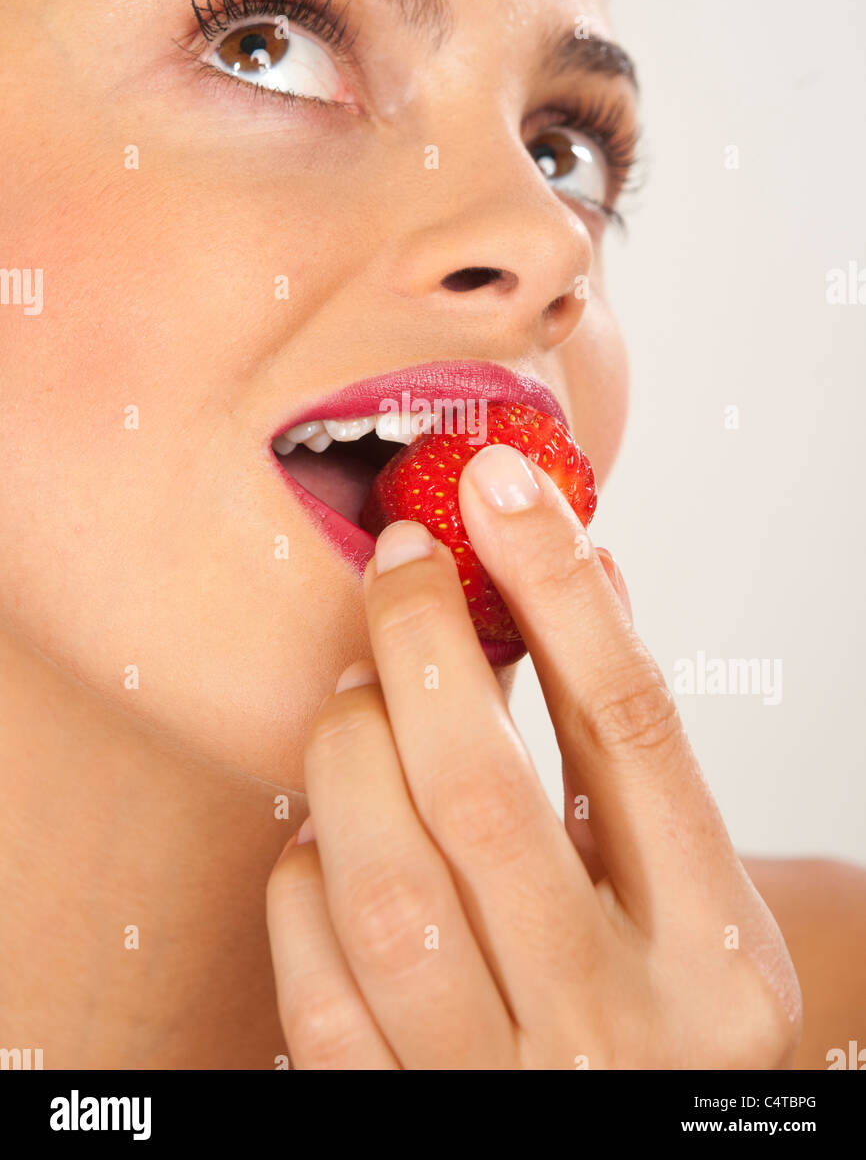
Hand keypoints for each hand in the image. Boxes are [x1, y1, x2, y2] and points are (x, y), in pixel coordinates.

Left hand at [266, 443, 801, 1068]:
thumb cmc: (663, 1007)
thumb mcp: (690, 895)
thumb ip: (632, 750)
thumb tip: (577, 568)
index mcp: (714, 956)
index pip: (632, 730)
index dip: (558, 587)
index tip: (498, 484)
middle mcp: (619, 1031)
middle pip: (483, 797)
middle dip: (420, 647)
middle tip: (399, 563)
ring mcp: (504, 1087)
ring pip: (384, 886)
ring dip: (348, 754)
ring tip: (357, 694)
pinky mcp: (399, 1120)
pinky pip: (317, 979)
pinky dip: (305, 876)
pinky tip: (329, 832)